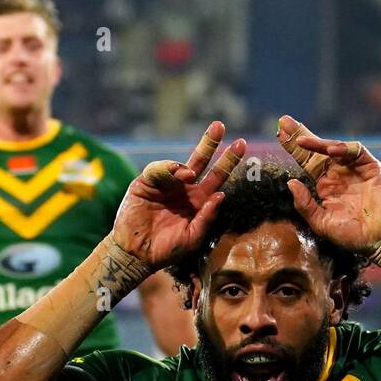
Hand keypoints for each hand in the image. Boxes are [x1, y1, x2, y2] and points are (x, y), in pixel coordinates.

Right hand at [111, 121, 245, 266]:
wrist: (138, 254)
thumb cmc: (168, 250)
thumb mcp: (193, 237)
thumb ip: (207, 217)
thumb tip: (221, 195)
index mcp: (199, 200)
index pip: (217, 177)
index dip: (228, 161)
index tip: (241, 144)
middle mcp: (184, 189)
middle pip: (200, 160)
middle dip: (210, 142)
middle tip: (219, 126)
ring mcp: (165, 184)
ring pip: (178, 164)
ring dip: (186, 164)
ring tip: (190, 174)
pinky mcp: (145, 183)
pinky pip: (158, 170)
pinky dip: (168, 168)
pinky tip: (178, 175)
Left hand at [276, 115, 380, 253]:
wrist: (379, 240)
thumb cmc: (350, 235)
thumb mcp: (321, 223)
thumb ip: (305, 205)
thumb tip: (290, 183)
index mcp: (324, 184)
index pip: (305, 161)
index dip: (293, 147)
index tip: (278, 134)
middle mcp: (337, 172)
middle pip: (316, 149)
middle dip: (300, 135)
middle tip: (284, 121)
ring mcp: (353, 168)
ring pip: (334, 148)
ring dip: (318, 142)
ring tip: (302, 140)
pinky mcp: (370, 167)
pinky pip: (356, 152)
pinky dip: (344, 149)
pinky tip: (331, 151)